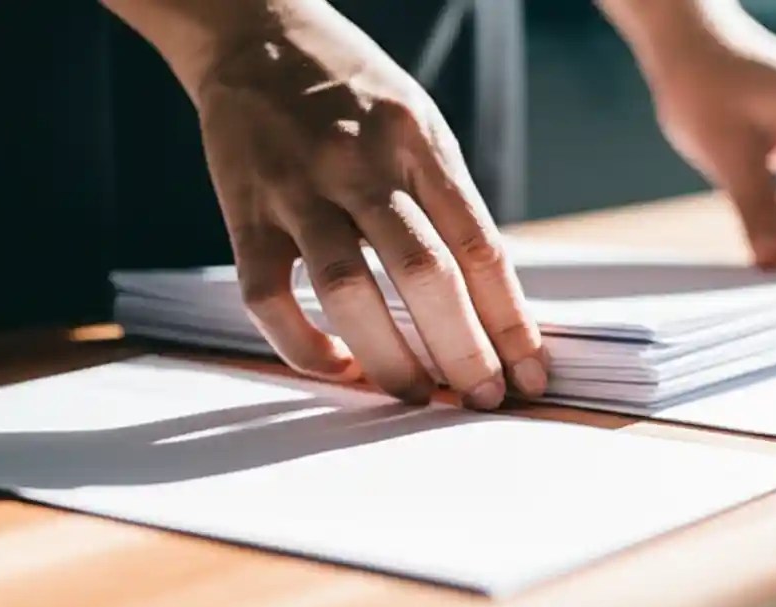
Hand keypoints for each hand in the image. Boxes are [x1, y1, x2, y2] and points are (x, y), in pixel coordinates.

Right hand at [187, 3, 543, 408]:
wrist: (257, 33)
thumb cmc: (354, 94)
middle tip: (482, 400)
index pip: (480, 247)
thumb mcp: (420, 127)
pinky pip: (268, 294)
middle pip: (425, 273)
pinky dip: (303, 344)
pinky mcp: (244, 210)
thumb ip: (449, 205)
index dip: (511, 321)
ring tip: (416, 396)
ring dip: (389, 357)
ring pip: (350, 289)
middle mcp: (363, 164)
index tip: (531, 376)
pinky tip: (336, 365)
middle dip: (463, 351)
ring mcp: (299, 188)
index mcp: (421, 143)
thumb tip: (489, 305)